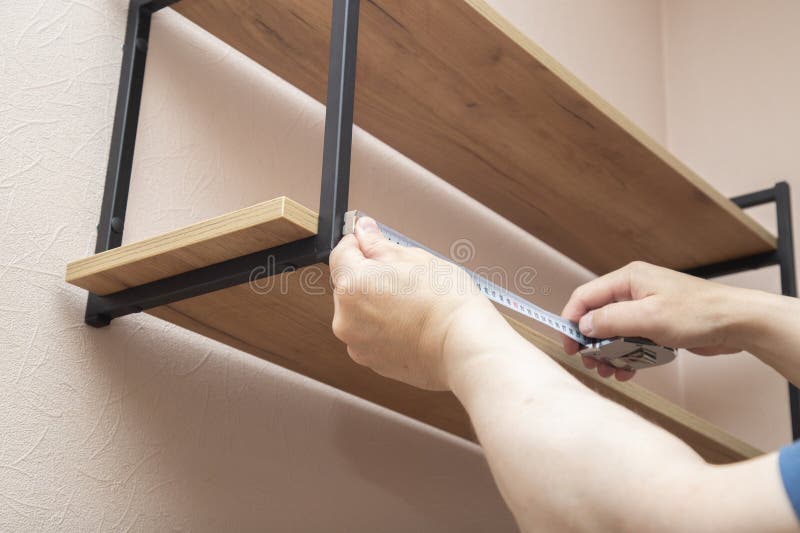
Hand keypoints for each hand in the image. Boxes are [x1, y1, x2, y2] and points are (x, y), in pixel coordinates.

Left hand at [329, 216, 500, 389]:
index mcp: (352, 286)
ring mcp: (357, 344)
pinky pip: (371, 335)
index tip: (373, 241)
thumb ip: (379, 244)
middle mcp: (346, 318)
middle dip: (369, 276)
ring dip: (376, 304)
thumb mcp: (413, 258)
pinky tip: (411, 323)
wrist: (464, 346)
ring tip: (411, 303)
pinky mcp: (372, 361)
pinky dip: (384, 328)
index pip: (341, 253)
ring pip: (359, 312)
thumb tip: (364, 231)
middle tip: (403, 276)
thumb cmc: (445, 303)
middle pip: (348, 285)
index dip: (359, 243)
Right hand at [561, 261, 742, 379]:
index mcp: (628, 279)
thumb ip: (612, 320)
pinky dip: (626, 356)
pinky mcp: (656, 325)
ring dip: (609, 353)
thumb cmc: (699, 313)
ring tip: (610, 371)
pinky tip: (628, 371)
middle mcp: (633, 291)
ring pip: (614, 332)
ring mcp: (645, 308)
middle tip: (591, 363)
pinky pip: (631, 341)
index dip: (571, 320)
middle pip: (598, 316)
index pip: (585, 297)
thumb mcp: (649, 317)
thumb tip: (584, 326)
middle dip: (591, 342)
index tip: (568, 345)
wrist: (738, 323)